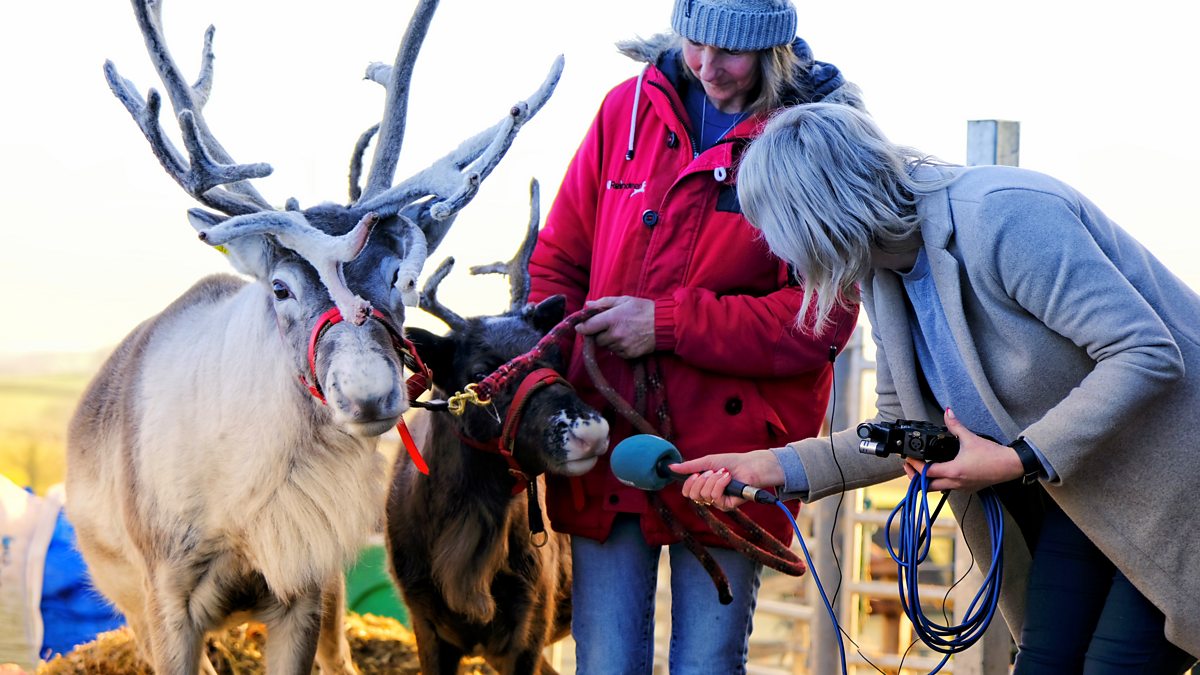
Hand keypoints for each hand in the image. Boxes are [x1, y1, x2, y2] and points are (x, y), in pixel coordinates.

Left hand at [577, 296, 655, 358]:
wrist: (664, 325)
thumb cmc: (644, 309)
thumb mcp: (625, 300)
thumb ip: (604, 303)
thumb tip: (588, 305)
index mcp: (612, 318)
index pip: (588, 327)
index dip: (581, 327)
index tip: (580, 326)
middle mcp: (615, 334)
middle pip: (596, 339)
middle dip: (598, 333)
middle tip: (606, 327)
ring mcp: (622, 346)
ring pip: (606, 346)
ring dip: (608, 340)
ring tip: (620, 331)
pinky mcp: (628, 354)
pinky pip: (616, 352)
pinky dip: (618, 347)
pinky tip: (628, 338)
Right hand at [670, 449, 783, 510]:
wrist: (750, 465)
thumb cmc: (731, 463)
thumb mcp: (707, 462)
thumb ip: (689, 467)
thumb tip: (671, 467)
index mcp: (703, 487)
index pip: (687, 492)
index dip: (688, 483)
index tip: (696, 474)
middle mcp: (709, 496)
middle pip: (693, 495)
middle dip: (702, 480)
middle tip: (712, 471)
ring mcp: (718, 502)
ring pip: (704, 495)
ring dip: (714, 480)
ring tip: (724, 473)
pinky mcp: (727, 505)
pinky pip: (715, 497)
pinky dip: (721, 484)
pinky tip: (728, 478)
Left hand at [903, 408, 1024, 491]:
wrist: (1010, 466)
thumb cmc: (992, 455)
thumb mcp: (970, 438)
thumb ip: (955, 425)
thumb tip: (948, 412)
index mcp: (953, 471)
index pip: (926, 472)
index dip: (914, 465)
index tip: (908, 458)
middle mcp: (955, 483)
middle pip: (926, 487)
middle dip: (915, 478)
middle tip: (909, 466)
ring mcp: (961, 488)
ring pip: (936, 489)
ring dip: (926, 481)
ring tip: (920, 468)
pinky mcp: (967, 489)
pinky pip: (947, 488)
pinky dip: (938, 482)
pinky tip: (937, 472)